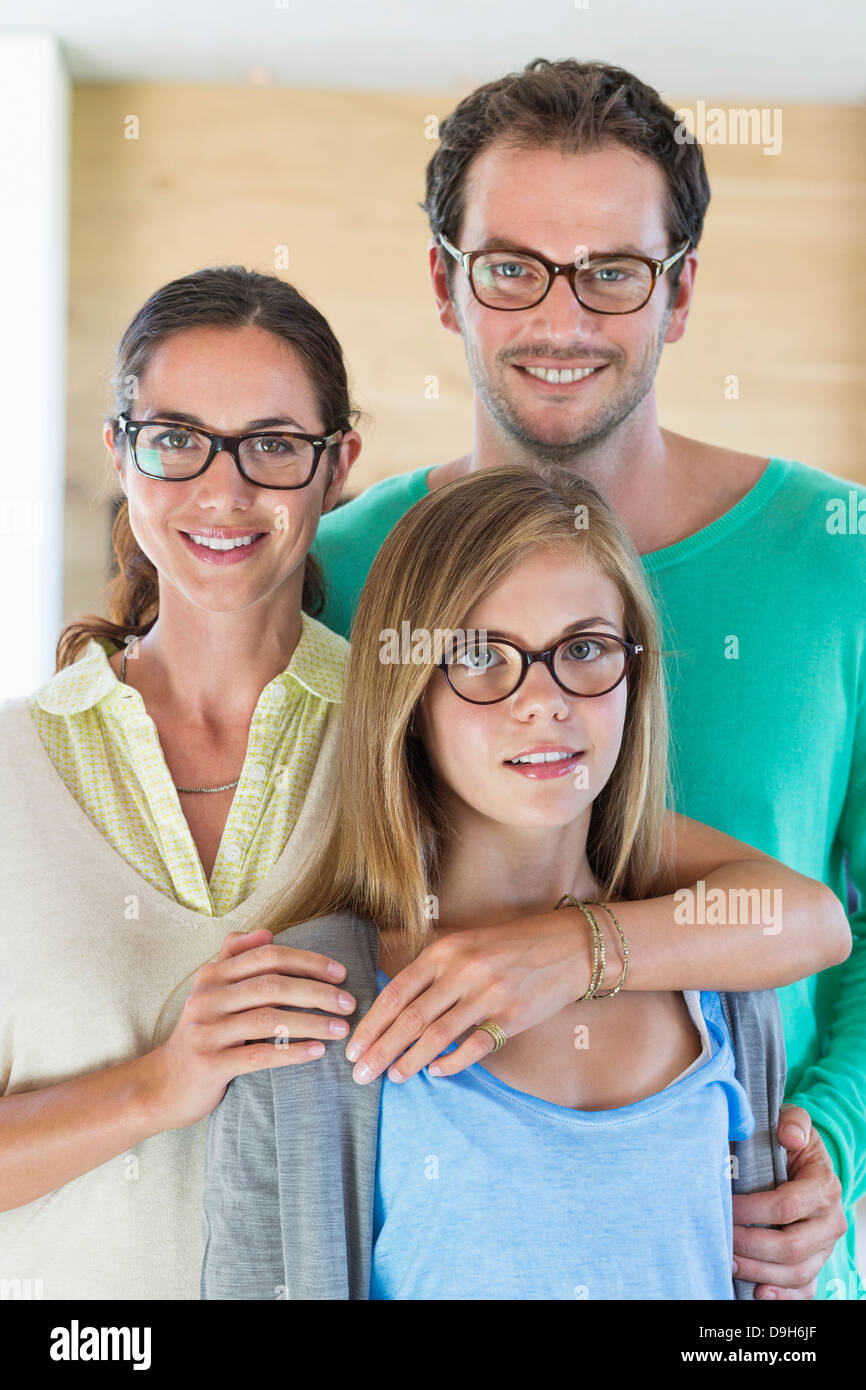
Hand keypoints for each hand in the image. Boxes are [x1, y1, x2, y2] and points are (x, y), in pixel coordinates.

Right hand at [143, 928, 355, 1128]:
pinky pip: (259, 1055)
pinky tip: (317, 1053)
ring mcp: (207, 1031)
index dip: (308, 961)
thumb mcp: (209, 991)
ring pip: (269, 1020)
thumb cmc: (200, 1034)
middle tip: (349, 1002)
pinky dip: (292, 1053)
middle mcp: (207, 998)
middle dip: (317, 992)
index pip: (267, 957)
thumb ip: (234, 957)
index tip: (340, 973)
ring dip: (312, 1022)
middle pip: (272, 985)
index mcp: (212, 975)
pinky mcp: (210, 1064)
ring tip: (341, 1028)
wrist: (161, 1085)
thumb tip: (268, 932)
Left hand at [345, 913, 589, 1083]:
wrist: (568, 946)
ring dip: (409, 1061)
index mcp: (445, 950)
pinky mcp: (511, 1016)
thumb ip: (432, 969)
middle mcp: (463, 970)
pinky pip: (473, 1046)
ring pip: (437, 1036)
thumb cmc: (510, 946)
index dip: (371, 1023)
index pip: (396, 992)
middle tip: (360, 1074)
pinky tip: (435, 1073)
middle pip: (410, 1018)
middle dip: (380, 1049)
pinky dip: (451, 1063)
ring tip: (392, 1078)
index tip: (353, 1047)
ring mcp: (488, 993)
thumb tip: (393, 1004)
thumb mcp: (466, 943)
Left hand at [731, 1104, 846, 1297]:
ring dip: (758, 1271)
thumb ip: (793, 1122)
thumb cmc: (790, 1142)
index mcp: (824, 1187)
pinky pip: (805, 1289)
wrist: (803, 1161)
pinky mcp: (816, 1264)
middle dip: (750, 1245)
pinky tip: (758, 1292)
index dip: (752, 1210)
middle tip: (720, 1238)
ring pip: (796, 1272)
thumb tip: (789, 1136)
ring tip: (727, 1261)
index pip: (785, 1206)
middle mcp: (830, 1222)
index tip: (725, 1206)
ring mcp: (824, 1247)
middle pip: (790, 1246)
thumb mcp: (793, 1121)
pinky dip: (782, 1296)